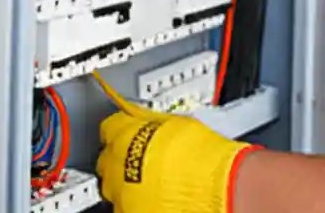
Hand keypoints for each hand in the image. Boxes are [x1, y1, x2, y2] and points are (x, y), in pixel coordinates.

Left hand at [91, 72, 259, 212]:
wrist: (216, 186)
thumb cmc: (203, 156)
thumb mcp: (177, 123)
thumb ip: (152, 123)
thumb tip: (146, 120)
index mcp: (124, 135)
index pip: (110, 127)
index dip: (122, 131)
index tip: (129, 135)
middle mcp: (116, 165)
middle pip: (108, 161)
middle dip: (122, 161)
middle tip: (143, 163)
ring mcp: (121, 194)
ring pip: (115, 189)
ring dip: (129, 186)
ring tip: (153, 186)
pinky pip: (127, 208)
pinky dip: (138, 205)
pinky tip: (156, 201)